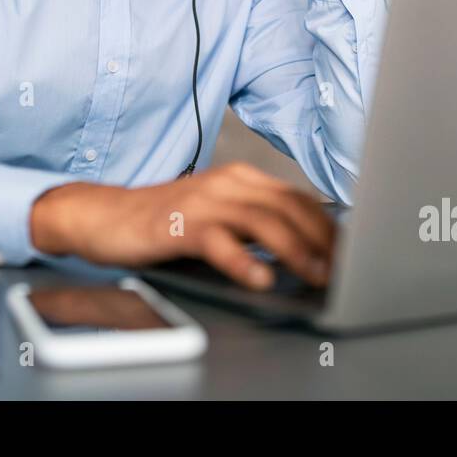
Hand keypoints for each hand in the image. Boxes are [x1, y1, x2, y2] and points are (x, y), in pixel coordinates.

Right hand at [29, 162, 336, 289]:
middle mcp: (226, 183)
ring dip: (295, 250)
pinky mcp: (179, 224)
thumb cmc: (165, 221)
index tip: (351, 250)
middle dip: (322, 238)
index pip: (297, 197)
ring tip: (315, 274)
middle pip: (288, 206)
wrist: (105, 217)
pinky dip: (243, 260)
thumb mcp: (217, 215)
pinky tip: (260, 278)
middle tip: (343, 268)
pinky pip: (218, 241)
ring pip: (262, 221)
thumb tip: (304, 248)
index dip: (328, 224)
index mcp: (240, 179)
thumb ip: (254, 223)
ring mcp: (203, 201)